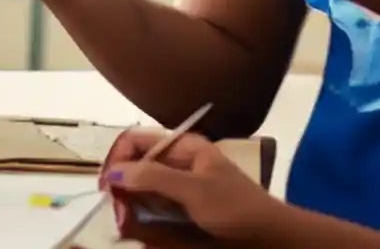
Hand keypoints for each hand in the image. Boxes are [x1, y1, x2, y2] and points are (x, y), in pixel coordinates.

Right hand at [101, 130, 283, 243]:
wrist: (272, 238)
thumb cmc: (237, 208)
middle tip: (114, 209)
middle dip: (122, 184)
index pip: (138, 140)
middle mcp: (180, 162)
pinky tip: (138, 227)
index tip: (107, 185)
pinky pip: (155, 206)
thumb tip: (115, 171)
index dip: (118, 158)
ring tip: (124, 221)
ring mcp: (181, 187)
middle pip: (137, 164)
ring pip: (143, 188)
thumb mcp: (195, 190)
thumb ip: (154, 178)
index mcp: (184, 147)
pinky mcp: (184, 209)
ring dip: (130, 202)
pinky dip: (143, 215)